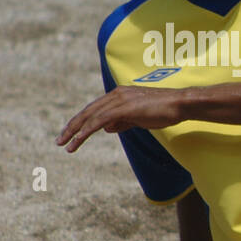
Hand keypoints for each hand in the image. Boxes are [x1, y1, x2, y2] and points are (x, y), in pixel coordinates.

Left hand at [57, 86, 184, 152]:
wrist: (180, 104)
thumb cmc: (165, 110)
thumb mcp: (140, 117)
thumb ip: (122, 121)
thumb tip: (106, 128)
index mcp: (119, 95)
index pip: (94, 108)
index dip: (81, 121)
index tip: (71, 134)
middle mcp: (116, 94)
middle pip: (87, 111)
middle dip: (72, 127)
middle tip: (60, 141)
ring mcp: (119, 100)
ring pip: (90, 116)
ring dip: (76, 132)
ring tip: (66, 145)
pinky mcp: (123, 107)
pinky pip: (99, 120)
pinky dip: (87, 131)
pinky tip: (79, 140)